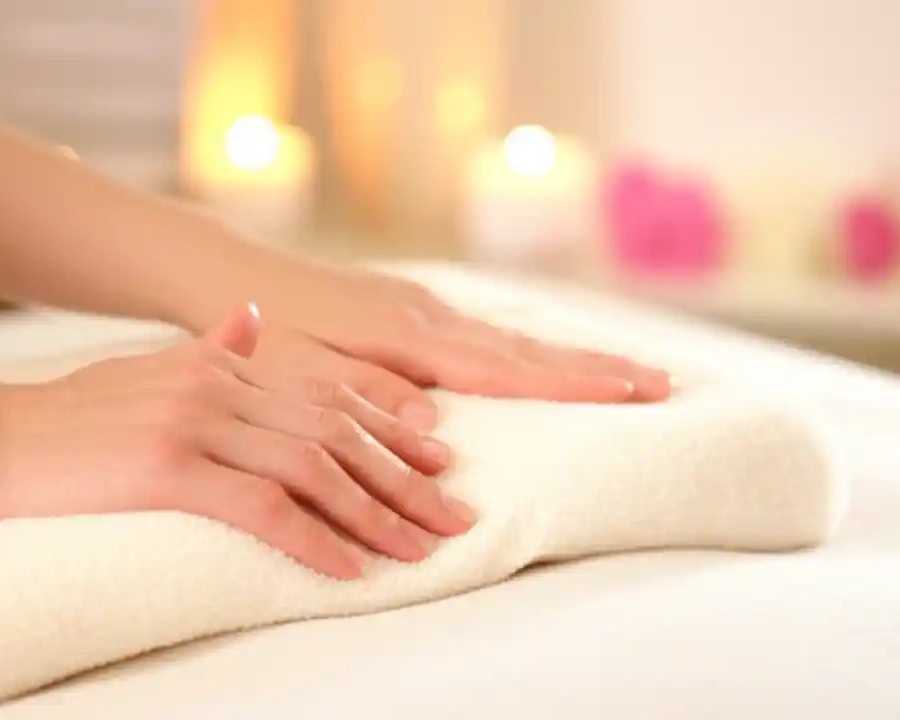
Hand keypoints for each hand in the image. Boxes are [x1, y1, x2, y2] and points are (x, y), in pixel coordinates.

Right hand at [0, 305, 475, 579]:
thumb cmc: (66, 418)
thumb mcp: (147, 372)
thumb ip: (209, 350)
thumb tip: (251, 323)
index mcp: (222, 363)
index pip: (329, 396)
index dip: (392, 431)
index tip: (438, 465)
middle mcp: (220, 384)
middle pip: (337, 433)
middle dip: (405, 480)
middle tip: (455, 517)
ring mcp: (195, 423)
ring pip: (313, 469)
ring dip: (375, 515)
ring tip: (419, 551)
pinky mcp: (168, 468)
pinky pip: (263, 508)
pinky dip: (314, 539)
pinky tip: (349, 569)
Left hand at [237, 265, 671, 431]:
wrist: (233, 275)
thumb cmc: (266, 335)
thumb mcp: (303, 375)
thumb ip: (366, 398)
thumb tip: (434, 424)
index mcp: (411, 338)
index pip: (509, 369)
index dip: (575, 384)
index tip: (637, 390)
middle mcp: (430, 316)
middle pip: (529, 349)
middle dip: (598, 368)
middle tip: (665, 382)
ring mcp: (424, 306)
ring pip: (514, 338)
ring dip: (572, 357)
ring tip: (629, 371)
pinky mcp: (411, 306)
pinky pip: (487, 333)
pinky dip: (530, 348)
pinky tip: (545, 355)